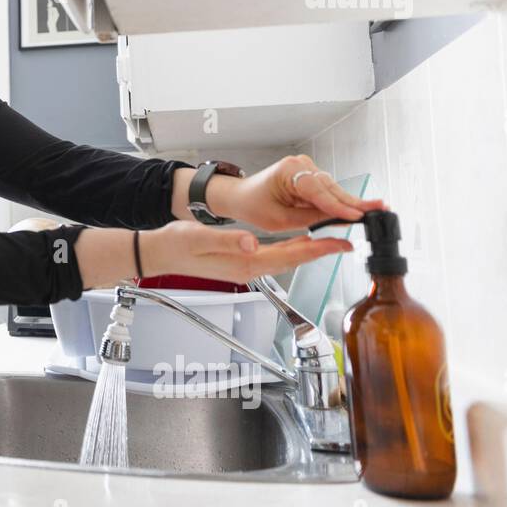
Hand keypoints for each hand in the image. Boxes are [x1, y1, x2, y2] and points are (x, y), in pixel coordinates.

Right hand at [139, 220, 353, 283]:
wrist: (159, 253)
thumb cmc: (175, 245)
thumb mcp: (198, 238)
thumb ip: (226, 240)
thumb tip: (252, 242)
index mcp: (243, 263)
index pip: (289, 256)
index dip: (316, 249)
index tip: (339, 243)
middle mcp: (249, 268)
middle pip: (294, 260)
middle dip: (321, 250)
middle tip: (346, 241)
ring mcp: (246, 267)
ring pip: (287, 258)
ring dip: (310, 249)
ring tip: (331, 239)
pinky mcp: (242, 262)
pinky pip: (275, 256)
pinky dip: (293, 248)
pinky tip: (300, 241)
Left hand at [207, 155, 385, 232]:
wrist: (240, 196)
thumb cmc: (253, 205)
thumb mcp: (279, 219)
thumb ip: (309, 218)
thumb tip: (337, 219)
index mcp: (288, 171)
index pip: (318, 191)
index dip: (339, 206)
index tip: (357, 216)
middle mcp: (299, 164)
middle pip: (331, 187)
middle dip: (353, 202)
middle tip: (378, 210)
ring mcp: (306, 167)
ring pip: (332, 188)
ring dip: (350, 201)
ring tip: (373, 210)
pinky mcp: (309, 174)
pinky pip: (327, 189)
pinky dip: (339, 200)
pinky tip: (358, 208)